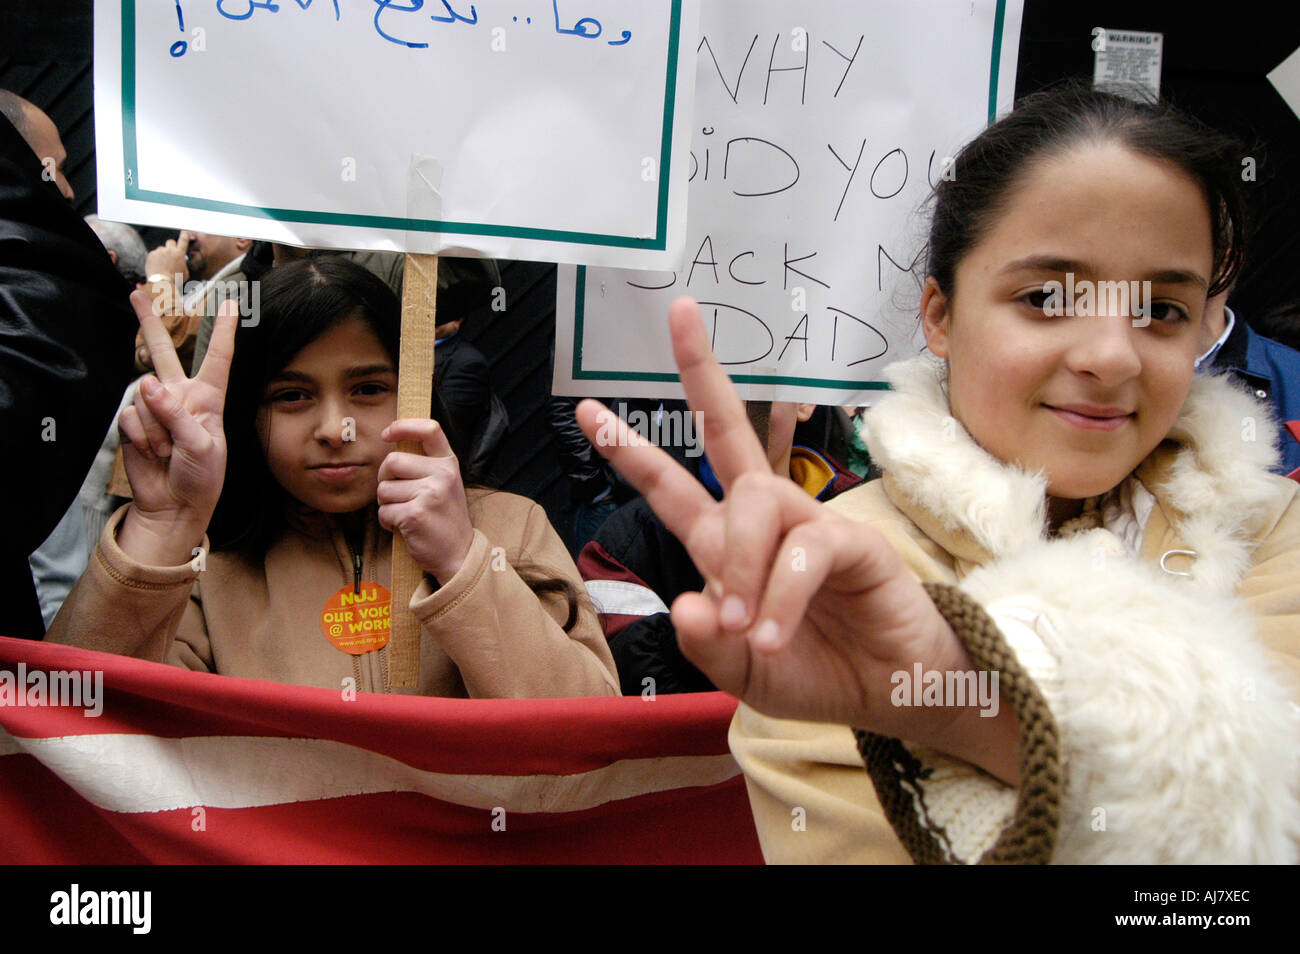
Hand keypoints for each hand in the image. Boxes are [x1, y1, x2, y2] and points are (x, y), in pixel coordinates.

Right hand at [116, 292, 237, 565]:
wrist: (174, 505)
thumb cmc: (201, 477)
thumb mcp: (202, 447)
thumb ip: (177, 415)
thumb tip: (147, 384)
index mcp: (208, 398)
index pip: (217, 358)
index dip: (223, 330)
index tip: (231, 303)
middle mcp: (180, 397)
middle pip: (164, 351)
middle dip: (149, 321)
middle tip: (137, 292)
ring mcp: (155, 409)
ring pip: (144, 395)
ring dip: (155, 427)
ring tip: (168, 450)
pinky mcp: (134, 423)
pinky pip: (130, 416)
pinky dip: (141, 437)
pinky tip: (152, 452)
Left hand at [144, 232, 190, 284]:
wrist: (161, 283)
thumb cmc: (175, 280)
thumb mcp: (185, 273)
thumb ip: (184, 264)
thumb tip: (182, 262)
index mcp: (179, 253)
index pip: (184, 239)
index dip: (185, 235)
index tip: (185, 233)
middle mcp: (169, 250)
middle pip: (170, 241)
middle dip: (171, 246)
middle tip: (171, 253)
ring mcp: (159, 252)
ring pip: (161, 249)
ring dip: (162, 254)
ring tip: (162, 264)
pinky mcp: (151, 254)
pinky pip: (154, 254)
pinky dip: (155, 259)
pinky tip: (157, 266)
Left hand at [378, 419, 474, 582]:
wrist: (459, 554)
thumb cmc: (444, 518)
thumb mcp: (445, 484)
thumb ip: (426, 465)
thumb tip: (394, 442)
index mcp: (449, 463)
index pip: (429, 429)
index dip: (403, 426)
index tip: (387, 433)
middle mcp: (442, 475)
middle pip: (392, 461)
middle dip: (385, 479)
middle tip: (398, 495)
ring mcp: (430, 494)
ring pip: (384, 489)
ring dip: (387, 504)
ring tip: (406, 513)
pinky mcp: (416, 514)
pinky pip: (384, 511)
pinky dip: (387, 522)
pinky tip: (404, 527)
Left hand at [575, 299, 1002, 758]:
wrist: (888, 693)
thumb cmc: (813, 670)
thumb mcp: (741, 672)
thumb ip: (707, 644)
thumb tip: (684, 602)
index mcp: (724, 545)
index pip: (674, 487)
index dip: (631, 451)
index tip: (586, 410)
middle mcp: (764, 521)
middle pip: (728, 433)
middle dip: (700, 374)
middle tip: (678, 313)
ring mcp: (809, 524)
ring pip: (756, 501)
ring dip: (739, 564)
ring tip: (744, 628)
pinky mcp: (853, 542)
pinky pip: (806, 549)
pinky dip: (782, 596)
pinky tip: (774, 634)